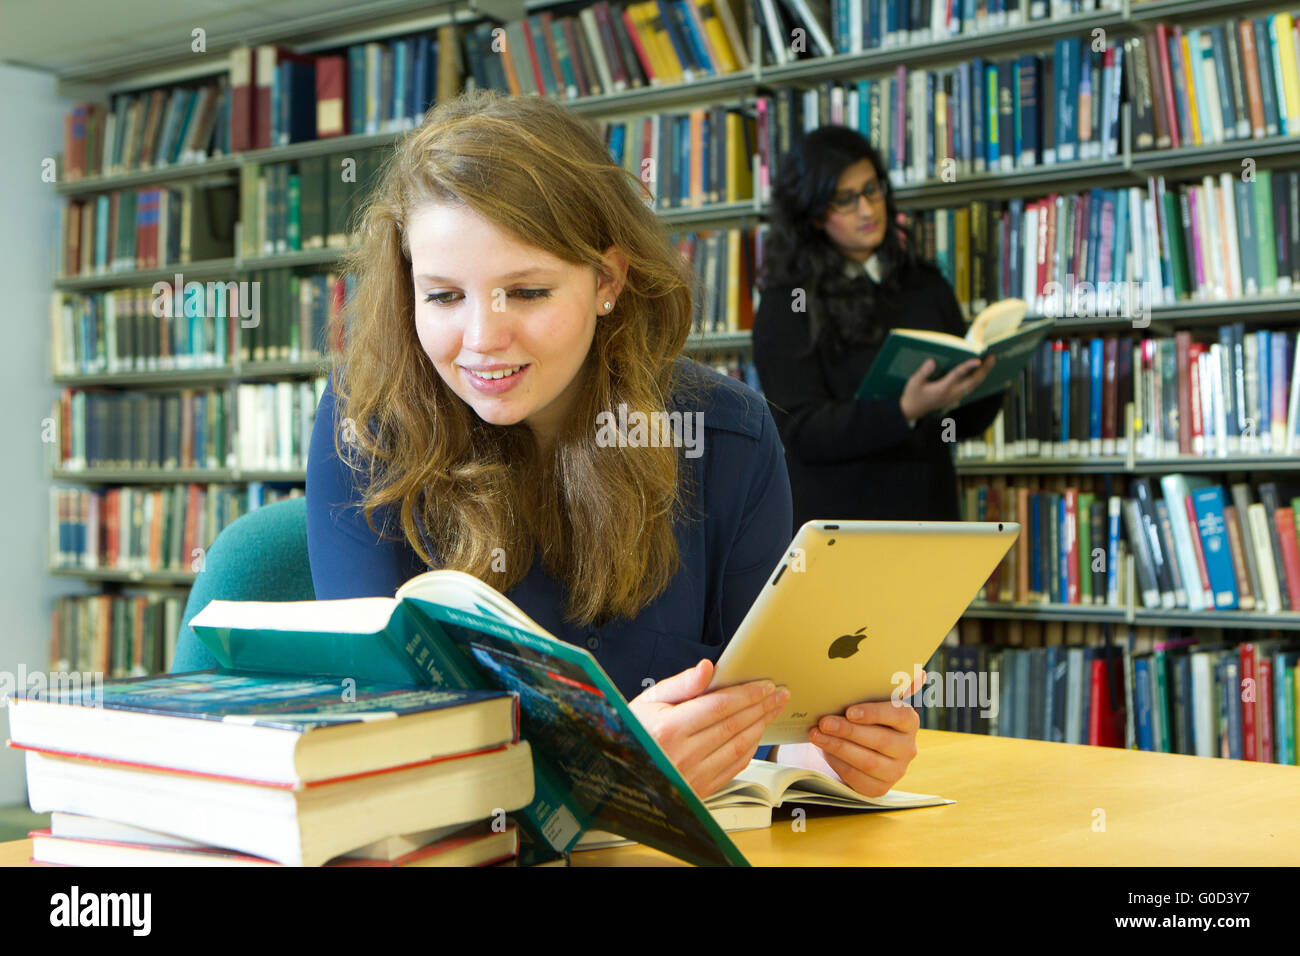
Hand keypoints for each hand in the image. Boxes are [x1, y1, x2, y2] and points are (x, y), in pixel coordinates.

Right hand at [627, 659, 789, 797]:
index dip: (747, 693)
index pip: (720, 706)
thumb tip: (707, 668)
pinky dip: (750, 750)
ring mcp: (692, 777)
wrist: (618, 773)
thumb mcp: (648, 701)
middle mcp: (682, 755)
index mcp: (669, 729)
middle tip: (779, 694)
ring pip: (738, 748)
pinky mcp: (699, 791)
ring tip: (772, 710)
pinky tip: (756, 735)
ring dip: (760, 727)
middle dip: (761, 707)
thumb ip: (681, 684)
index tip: (765, 684)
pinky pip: (733, 768)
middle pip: (734, 726)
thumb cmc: (631, 732)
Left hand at [774, 671, 922, 797]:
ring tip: (816, 735)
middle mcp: (908, 748)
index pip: (898, 715)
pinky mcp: (879, 788)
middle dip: (848, 731)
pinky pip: (857, 777)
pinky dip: (837, 763)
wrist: (856, 747)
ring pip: (868, 761)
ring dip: (838, 747)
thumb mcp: (871, 700)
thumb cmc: (862, 717)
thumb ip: (889, 686)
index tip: (849, 711)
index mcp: (909, 721)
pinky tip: (824, 750)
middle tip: (824, 722)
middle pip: (880, 740)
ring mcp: (896, 771)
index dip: (874, 713)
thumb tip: (921, 674)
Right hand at [899, 354, 994, 420]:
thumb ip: (923, 372)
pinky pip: (970, 388)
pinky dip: (977, 380)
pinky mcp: (954, 398)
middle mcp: (951, 393)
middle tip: (992, 358)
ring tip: (990, 362)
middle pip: (972, 381)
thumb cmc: (912, 395)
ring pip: (973, 385)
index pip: (957, 375)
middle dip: (984, 370)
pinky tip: (981, 373)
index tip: (978, 360)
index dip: (968, 367)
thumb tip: (932, 361)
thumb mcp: (913, 382)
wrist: (912, 411)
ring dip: (983, 374)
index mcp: (942, 388)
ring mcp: (954, 397)